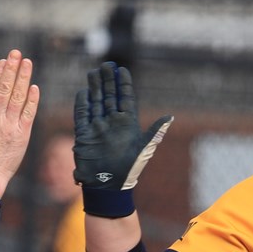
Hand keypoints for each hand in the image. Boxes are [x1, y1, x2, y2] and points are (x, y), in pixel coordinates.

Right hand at [0, 50, 39, 196]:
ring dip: (23, 78)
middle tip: (17, 53)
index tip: (4, 61)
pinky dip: (32, 100)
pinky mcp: (22, 134)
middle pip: (5, 88)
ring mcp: (9, 125)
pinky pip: (28, 113)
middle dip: (11, 69)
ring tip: (27, 63)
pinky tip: (35, 87)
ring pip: (18, 97)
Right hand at [73, 62, 172, 200]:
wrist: (107, 186)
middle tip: (106, 65)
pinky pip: (82, 115)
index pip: (126, 99)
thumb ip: (155, 131)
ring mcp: (97, 127)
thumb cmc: (129, 169)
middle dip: (108, 81)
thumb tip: (170, 117)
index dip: (124, 85)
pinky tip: (83, 91)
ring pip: (96, 102)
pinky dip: (82, 103)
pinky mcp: (84, 134)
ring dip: (95, 88)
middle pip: (109, 97)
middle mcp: (112, 123)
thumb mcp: (145, 148)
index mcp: (127, 124)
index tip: (122, 70)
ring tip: (94, 72)